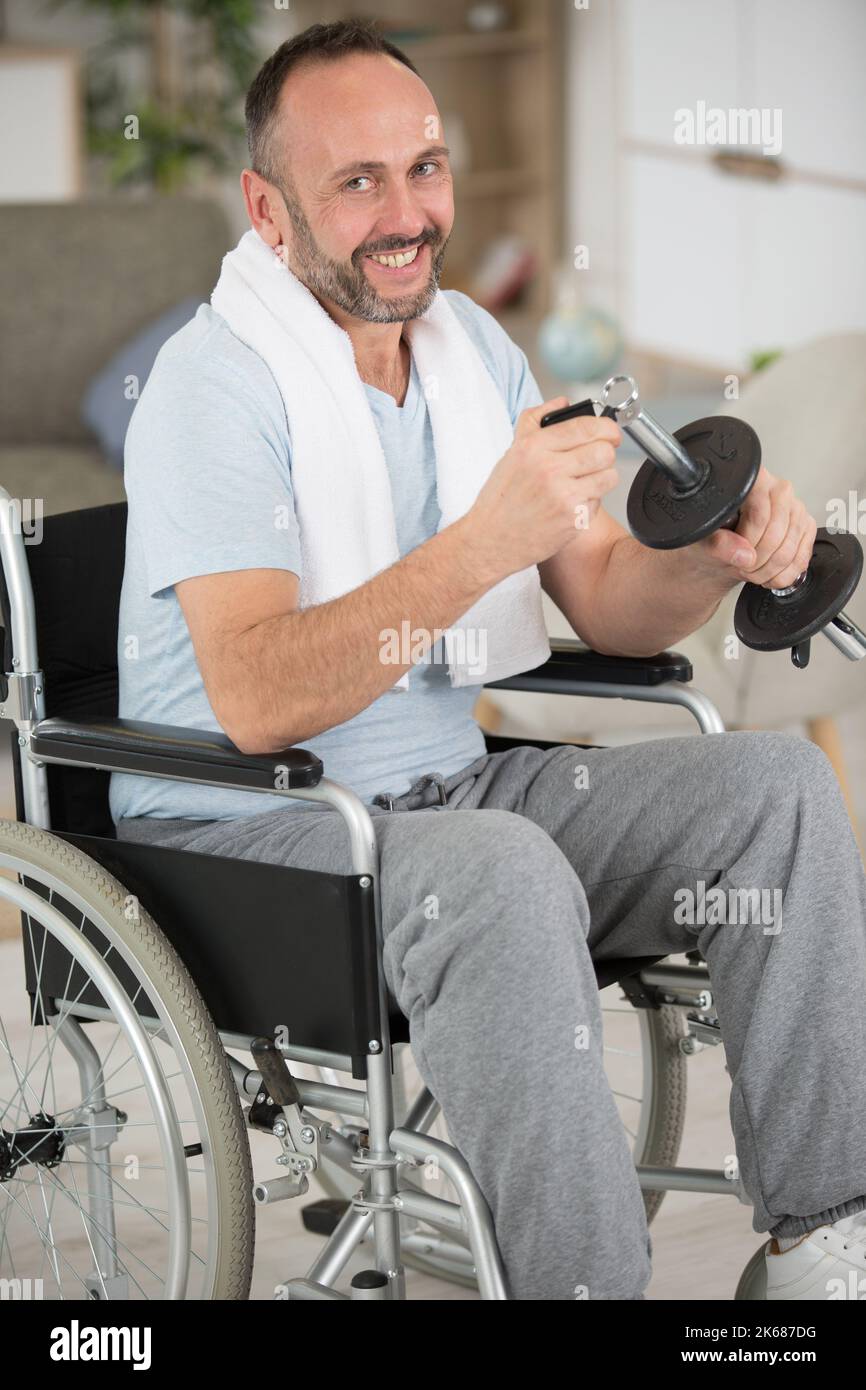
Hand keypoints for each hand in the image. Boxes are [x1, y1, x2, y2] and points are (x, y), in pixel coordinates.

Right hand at [465, 396, 622, 582]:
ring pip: (609, 476)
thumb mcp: (512, 452)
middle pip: (604, 450)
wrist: (491, 539)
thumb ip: (535, 421)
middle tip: (598, 458)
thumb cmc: (501, 497)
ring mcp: (564, 496)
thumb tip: (562, 402)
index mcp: (534, 448)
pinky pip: (599, 501)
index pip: (586, 427)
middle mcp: (549, 470)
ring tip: (585, 480)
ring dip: (602, 477)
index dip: (607, 428)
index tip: (610, 433)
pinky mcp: (574, 520)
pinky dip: (590, 501)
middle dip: (606, 452)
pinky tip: (572, 502)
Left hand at [688, 466, 817, 588]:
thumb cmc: (714, 534)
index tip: (734, 557)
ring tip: (751, 572)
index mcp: (754, 481)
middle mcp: (779, 490)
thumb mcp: (705, 537)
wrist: (725, 545)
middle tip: (741, 569)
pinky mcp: (807, 527)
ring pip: (789, 550)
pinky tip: (767, 575)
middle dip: (756, 562)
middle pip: (776, 535)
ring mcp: (796, 509)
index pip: (759, 516)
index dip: (746, 543)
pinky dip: (782, 575)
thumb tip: (744, 555)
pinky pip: (801, 559)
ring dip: (768, 571)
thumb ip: (718, 544)